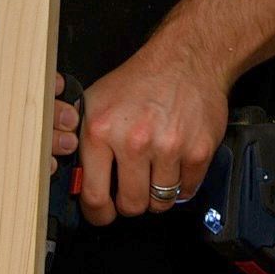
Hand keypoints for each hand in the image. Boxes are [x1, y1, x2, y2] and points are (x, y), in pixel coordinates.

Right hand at [0, 51, 79, 220]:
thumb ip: (14, 85)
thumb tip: (58, 89)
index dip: (32, 76)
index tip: (57, 86)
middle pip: (1, 102)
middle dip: (43, 110)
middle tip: (70, 119)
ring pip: (1, 135)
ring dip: (41, 140)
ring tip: (65, 143)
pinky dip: (25, 166)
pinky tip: (44, 164)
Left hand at [78, 45, 230, 224]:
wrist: (186, 58)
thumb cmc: (140, 81)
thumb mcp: (95, 103)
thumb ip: (83, 143)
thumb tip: (76, 180)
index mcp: (101, 132)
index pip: (94, 196)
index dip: (98, 214)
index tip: (102, 215)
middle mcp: (134, 141)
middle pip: (131, 204)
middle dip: (129, 204)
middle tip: (131, 192)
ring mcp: (169, 147)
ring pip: (160, 202)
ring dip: (156, 196)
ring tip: (153, 177)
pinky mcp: (198, 149)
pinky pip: (187, 190)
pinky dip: (180, 186)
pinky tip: (173, 169)